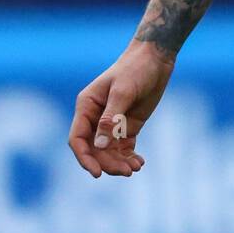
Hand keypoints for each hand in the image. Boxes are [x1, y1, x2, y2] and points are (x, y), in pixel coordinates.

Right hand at [68, 40, 174, 178]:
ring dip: (119, 163)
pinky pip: (122, 149)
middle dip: (107, 163)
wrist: (155, 59)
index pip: (77, 138)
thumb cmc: (135, 69)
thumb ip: (110, 119)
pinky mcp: (126, 127)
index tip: (97, 173)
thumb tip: (98, 145)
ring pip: (108, 152)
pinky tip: (139, 162)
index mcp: (87, 106)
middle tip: (127, 171)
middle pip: (94, 150)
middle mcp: (95, 117)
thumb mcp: (123, 92)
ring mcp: (111, 124)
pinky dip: (128, 158)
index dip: (84, 157)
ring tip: (135, 167)